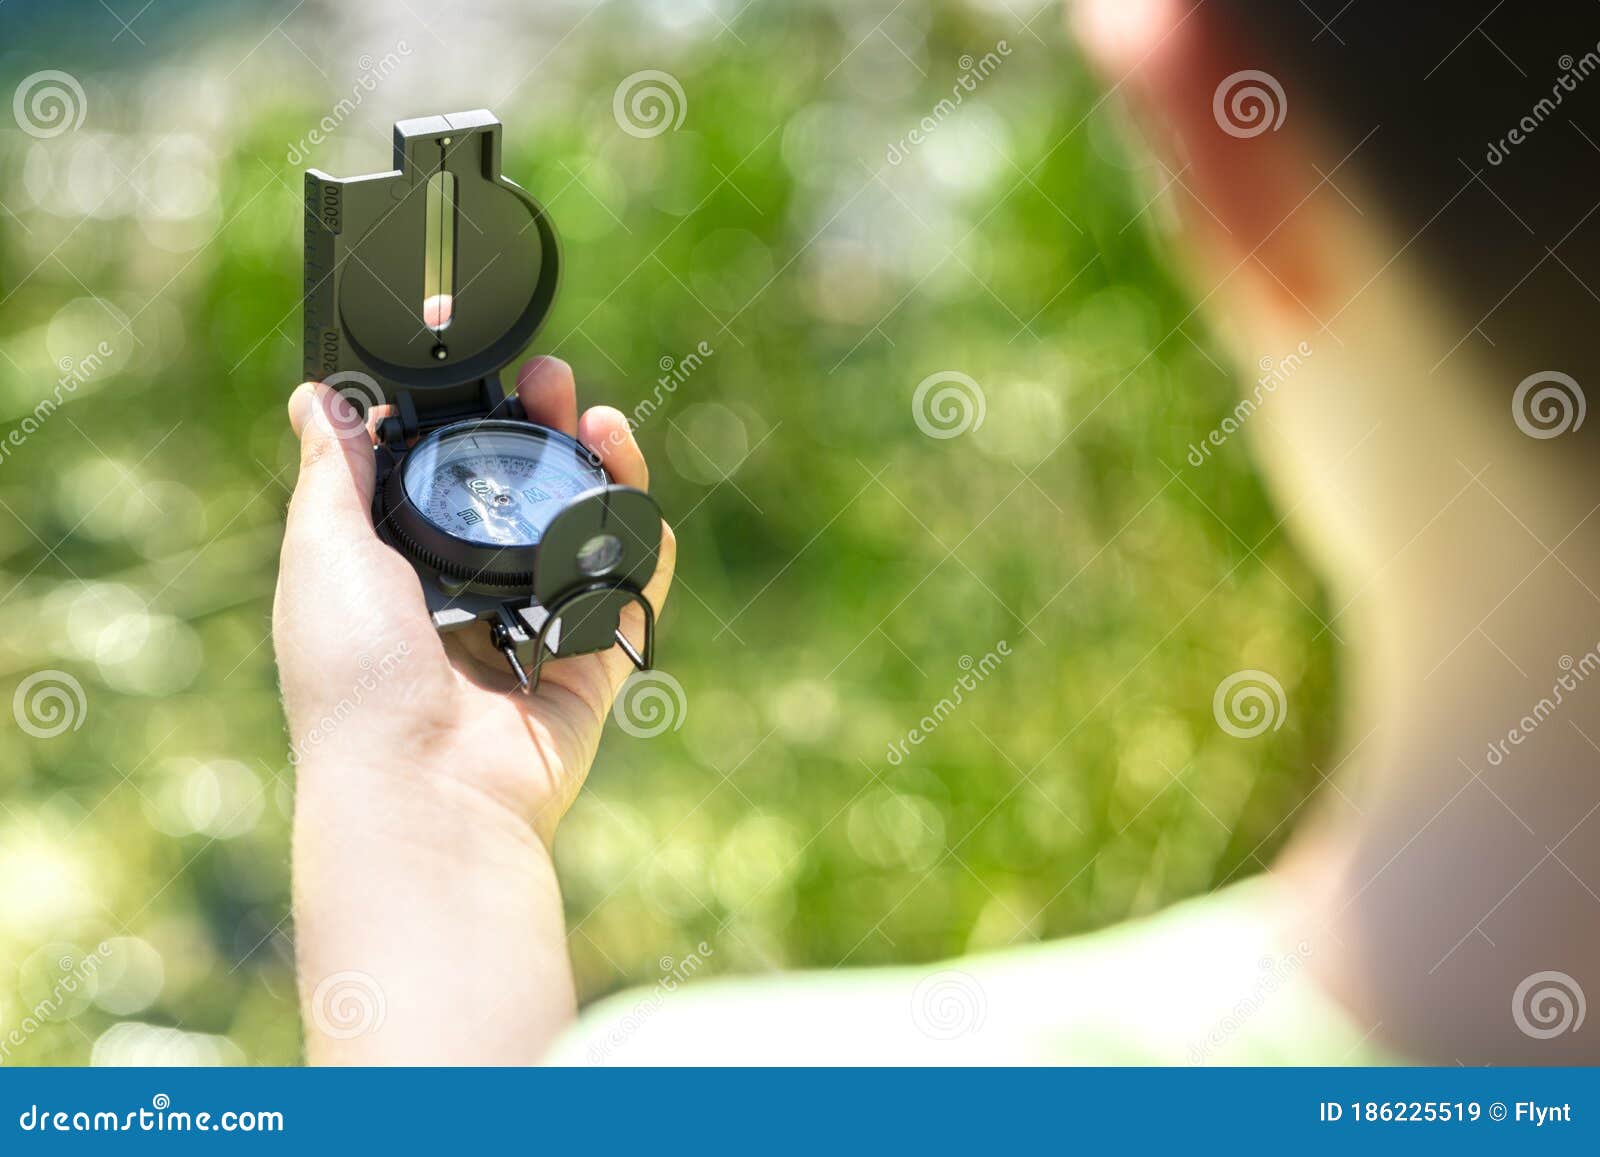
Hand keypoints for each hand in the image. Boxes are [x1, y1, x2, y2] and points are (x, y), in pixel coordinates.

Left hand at [274, 356, 674, 1063]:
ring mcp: (535, 625)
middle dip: (538, 425)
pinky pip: (631, 587)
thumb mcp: (323, 553)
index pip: (443, 471)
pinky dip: (644, 540)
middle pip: (521, 489)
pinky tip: (638, 493)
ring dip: (597, 464)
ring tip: (599, 415)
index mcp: (398, 567)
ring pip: (582, 527)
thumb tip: (316, 397)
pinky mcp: (592, 659)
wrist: (423, 787)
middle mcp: (468, 593)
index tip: (479, 367)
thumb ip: (332, 473)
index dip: (465, 416)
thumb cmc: (355, 675)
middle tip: (549, 377)